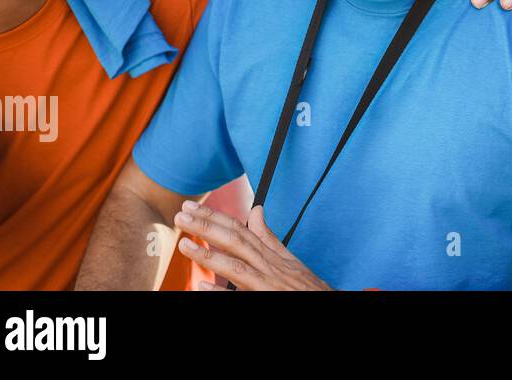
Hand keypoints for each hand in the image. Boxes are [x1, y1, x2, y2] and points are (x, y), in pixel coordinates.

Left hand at [174, 201, 331, 290]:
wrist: (329, 303)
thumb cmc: (307, 287)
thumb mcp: (289, 259)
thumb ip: (269, 238)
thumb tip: (256, 211)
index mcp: (271, 255)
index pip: (241, 229)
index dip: (216, 217)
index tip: (193, 207)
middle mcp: (269, 267)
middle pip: (236, 241)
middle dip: (207, 227)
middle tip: (182, 215)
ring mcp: (267, 284)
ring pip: (236, 266)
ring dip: (209, 254)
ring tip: (184, 244)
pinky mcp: (266, 300)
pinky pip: (241, 296)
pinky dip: (222, 292)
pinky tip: (202, 285)